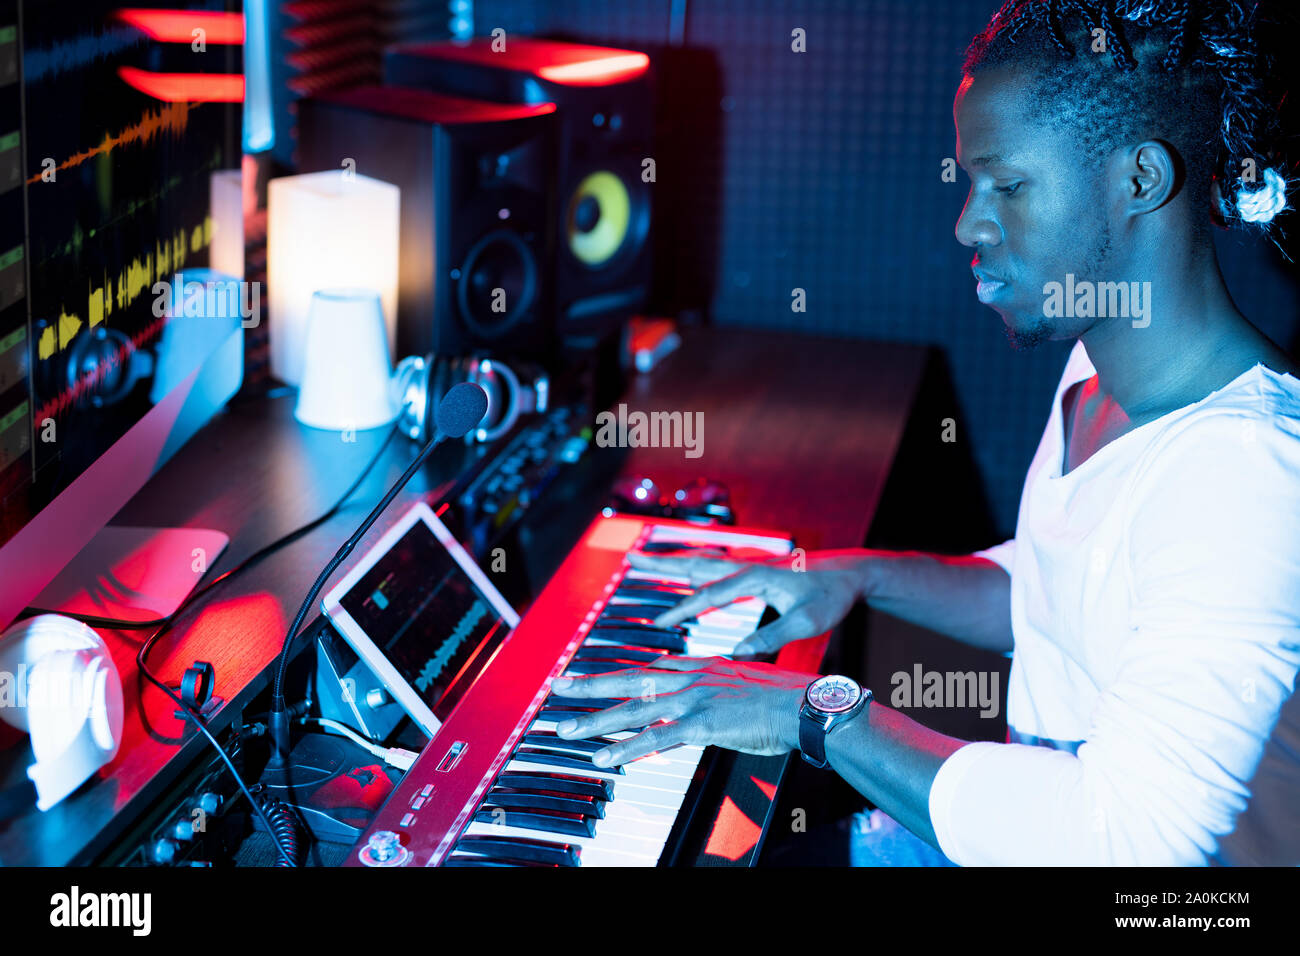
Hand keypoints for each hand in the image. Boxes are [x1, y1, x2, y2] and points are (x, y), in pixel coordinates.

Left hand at [551, 657, 814, 764]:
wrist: (807, 705)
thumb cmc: (787, 698)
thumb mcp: (747, 685)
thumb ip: (723, 691)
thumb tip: (713, 704)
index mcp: (705, 666)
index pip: (653, 666)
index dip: (622, 671)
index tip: (598, 674)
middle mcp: (693, 677)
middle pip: (630, 678)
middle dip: (591, 683)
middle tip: (558, 685)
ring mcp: (695, 699)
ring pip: (633, 708)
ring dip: (595, 720)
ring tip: (565, 728)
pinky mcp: (701, 723)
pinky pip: (654, 737)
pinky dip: (626, 747)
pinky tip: (604, 756)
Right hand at [628, 549, 868, 656]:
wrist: (852, 572)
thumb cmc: (832, 596)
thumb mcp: (806, 622)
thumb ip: (773, 637)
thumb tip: (741, 655)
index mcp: (755, 578)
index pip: (709, 594)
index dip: (682, 609)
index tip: (658, 623)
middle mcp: (747, 567)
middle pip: (695, 565)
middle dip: (662, 564)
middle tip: (630, 558)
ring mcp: (750, 564)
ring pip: (702, 560)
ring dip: (673, 560)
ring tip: (645, 559)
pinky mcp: (755, 567)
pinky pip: (715, 564)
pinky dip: (693, 564)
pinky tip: (687, 568)